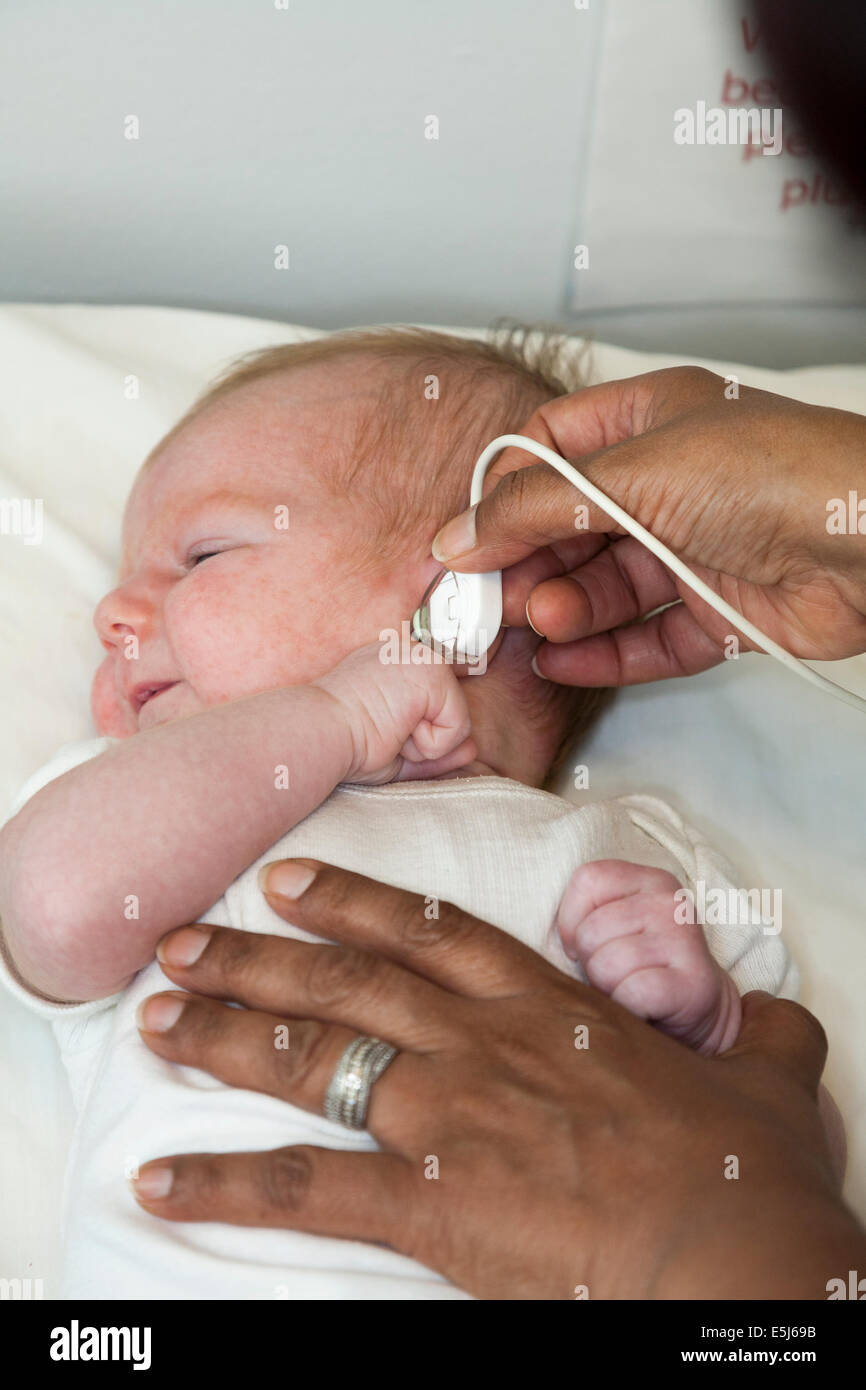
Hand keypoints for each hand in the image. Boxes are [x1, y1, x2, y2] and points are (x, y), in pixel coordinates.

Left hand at [131, 859, 864, 1299]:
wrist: (736, 1256)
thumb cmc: (749, 1172)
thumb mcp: (772, 1080)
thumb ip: (765, 1038)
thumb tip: (784, 1022)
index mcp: (547, 1009)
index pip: (430, 934)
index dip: (352, 901)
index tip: (291, 879)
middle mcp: (480, 1044)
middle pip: (345, 981)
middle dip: (256, 955)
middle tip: (183, 938)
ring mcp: (448, 1115)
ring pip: (311, 1057)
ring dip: (223, 1035)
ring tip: (156, 1020)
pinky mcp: (427, 1201)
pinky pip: (304, 1187)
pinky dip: (224, 1184)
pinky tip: (160, 1180)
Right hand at [313, 639, 474, 783]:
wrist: (321, 732)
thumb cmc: (344, 744)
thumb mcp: (397, 749)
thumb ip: (434, 746)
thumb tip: (474, 748)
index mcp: (394, 667)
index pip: (439, 685)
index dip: (442, 703)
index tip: (427, 709)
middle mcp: (411, 655)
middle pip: (452, 709)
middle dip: (426, 738)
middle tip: (386, 735)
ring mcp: (423, 659)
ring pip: (458, 720)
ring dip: (427, 743)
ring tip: (390, 732)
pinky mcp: (433, 673)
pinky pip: (458, 727)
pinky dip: (432, 744)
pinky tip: (398, 730)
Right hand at [432, 368, 865, 685]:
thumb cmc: (769, 474)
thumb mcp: (633, 474)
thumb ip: (535, 510)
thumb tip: (457, 539)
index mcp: (648, 421)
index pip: (549, 450)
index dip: (503, 492)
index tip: (466, 538)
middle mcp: (667, 483)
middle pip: (570, 527)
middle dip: (529, 563)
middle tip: (490, 600)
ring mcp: (692, 547)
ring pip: (604, 587)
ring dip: (565, 609)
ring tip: (542, 623)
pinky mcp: (717, 609)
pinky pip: (646, 637)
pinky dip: (603, 653)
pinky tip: (562, 662)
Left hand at [557, 859, 740, 1055]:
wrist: (698, 1010)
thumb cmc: (641, 967)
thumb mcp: (614, 926)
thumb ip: (584, 915)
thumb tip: (546, 940)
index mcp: (650, 879)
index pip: (587, 880)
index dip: (572, 920)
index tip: (587, 944)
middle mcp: (671, 901)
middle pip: (590, 931)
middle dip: (591, 962)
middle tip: (619, 973)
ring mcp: (685, 940)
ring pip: (605, 965)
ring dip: (609, 988)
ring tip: (631, 988)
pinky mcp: (693, 982)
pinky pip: (631, 993)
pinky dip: (628, 1008)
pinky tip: (646, 1007)